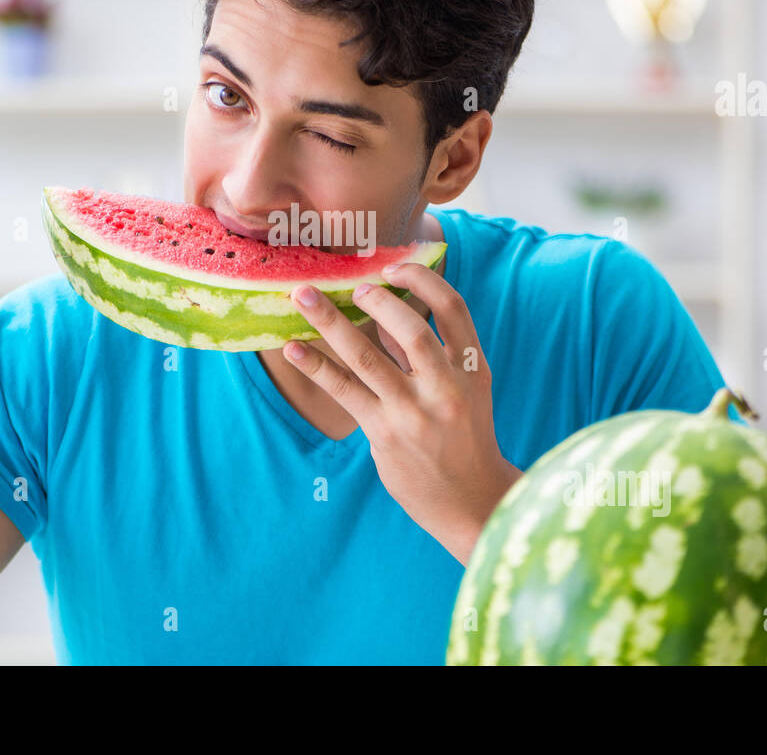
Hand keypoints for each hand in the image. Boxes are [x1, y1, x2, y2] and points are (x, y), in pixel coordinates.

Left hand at [284, 263, 522, 564]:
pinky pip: (344, 391)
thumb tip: (386, 309)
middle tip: (352, 284)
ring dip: (330, 322)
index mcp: (472, 367)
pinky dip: (316, 366)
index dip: (422, 280)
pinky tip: (293, 348)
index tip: (395, 266)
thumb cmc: (463, 438)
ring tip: (302, 297)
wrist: (471, 501)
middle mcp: (446, 387)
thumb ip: (427, 353)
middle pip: (410, 329)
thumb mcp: (464, 390)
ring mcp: (414, 412)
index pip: (453, 308)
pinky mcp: (385, 433)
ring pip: (367, 356)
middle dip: (376, 299)